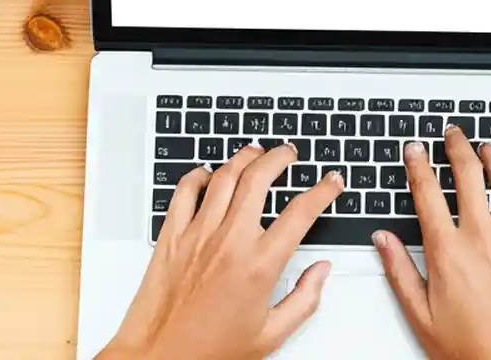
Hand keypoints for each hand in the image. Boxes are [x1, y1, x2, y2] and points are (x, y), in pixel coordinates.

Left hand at [97, 143, 345, 359]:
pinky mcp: (171, 237)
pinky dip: (197, 175)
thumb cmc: (209, 351)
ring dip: (243, 158)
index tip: (330, 182)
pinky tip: (207, 173)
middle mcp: (229, 242)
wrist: (159, 358)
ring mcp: (197, 235)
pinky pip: (184, 192)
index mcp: (259, 265)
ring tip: (255, 151)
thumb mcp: (271, 334)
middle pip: (259, 179)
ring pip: (223, 177)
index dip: (322, 191)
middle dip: (279, 158)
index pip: (301, 212)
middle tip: (289, 153)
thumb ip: (304, 299)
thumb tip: (320, 272)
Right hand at [373, 126, 490, 359]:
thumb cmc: (468, 347)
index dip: (418, 165)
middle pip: (467, 175)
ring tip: (486, 147)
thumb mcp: (419, 313)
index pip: (427, 193)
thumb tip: (382, 238)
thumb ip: (399, 270)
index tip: (415, 150)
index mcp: (447, 251)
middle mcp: (481, 237)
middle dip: (457, 147)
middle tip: (451, 135)